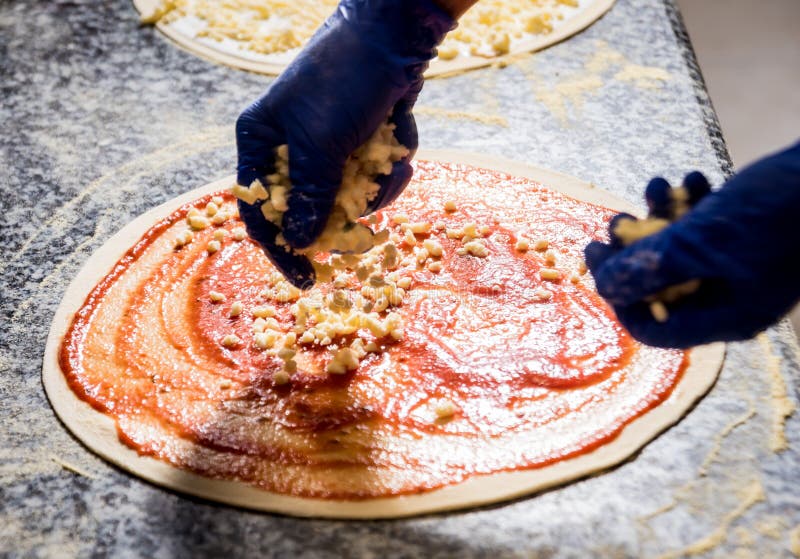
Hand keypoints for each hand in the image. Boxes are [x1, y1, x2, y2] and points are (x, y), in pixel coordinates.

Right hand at [235, 0, 453, 286]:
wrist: (395, 35)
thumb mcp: (321, 143)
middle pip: (308, 213)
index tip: (307, 280)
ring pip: (348, 200)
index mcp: (261, 142)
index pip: (258, 210)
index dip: (280, 249)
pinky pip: (374, 180)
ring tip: (387, 155)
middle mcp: (290, 149)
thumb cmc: (344, 81)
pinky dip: (391, 168)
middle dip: (344, 215)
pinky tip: (398, 142)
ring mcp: (329, 149)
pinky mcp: (361, 146)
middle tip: (366, 226)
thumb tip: (297, 245)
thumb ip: (309, 198)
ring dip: (375, 185)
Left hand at [584, 142, 799, 347]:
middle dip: (635, 250)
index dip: (616, 296)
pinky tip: (691, 176)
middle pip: (661, 289)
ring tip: (657, 184)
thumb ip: (649, 269)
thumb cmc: (777, 211)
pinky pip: (705, 231)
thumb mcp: (701, 242)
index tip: (594, 257)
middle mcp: (731, 300)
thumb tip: (604, 289)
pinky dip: (691, 204)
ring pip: (680, 253)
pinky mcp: (748, 240)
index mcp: (725, 317)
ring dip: (661, 216)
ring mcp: (741, 270)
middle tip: (617, 217)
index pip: (652, 328)